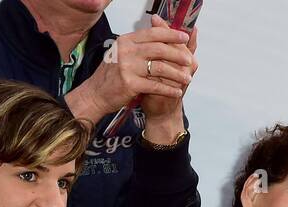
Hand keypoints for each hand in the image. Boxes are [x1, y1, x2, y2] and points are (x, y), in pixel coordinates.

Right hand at [66, 17, 193, 122]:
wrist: (97, 93)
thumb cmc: (114, 74)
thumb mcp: (125, 54)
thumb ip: (141, 45)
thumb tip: (162, 32)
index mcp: (126, 41)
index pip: (152, 33)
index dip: (171, 34)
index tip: (184, 36)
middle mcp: (126, 51)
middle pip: (159, 49)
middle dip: (178, 54)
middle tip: (189, 61)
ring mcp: (127, 67)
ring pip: (160, 67)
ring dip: (177, 74)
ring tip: (187, 79)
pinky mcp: (130, 84)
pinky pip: (156, 85)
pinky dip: (169, 89)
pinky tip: (177, 92)